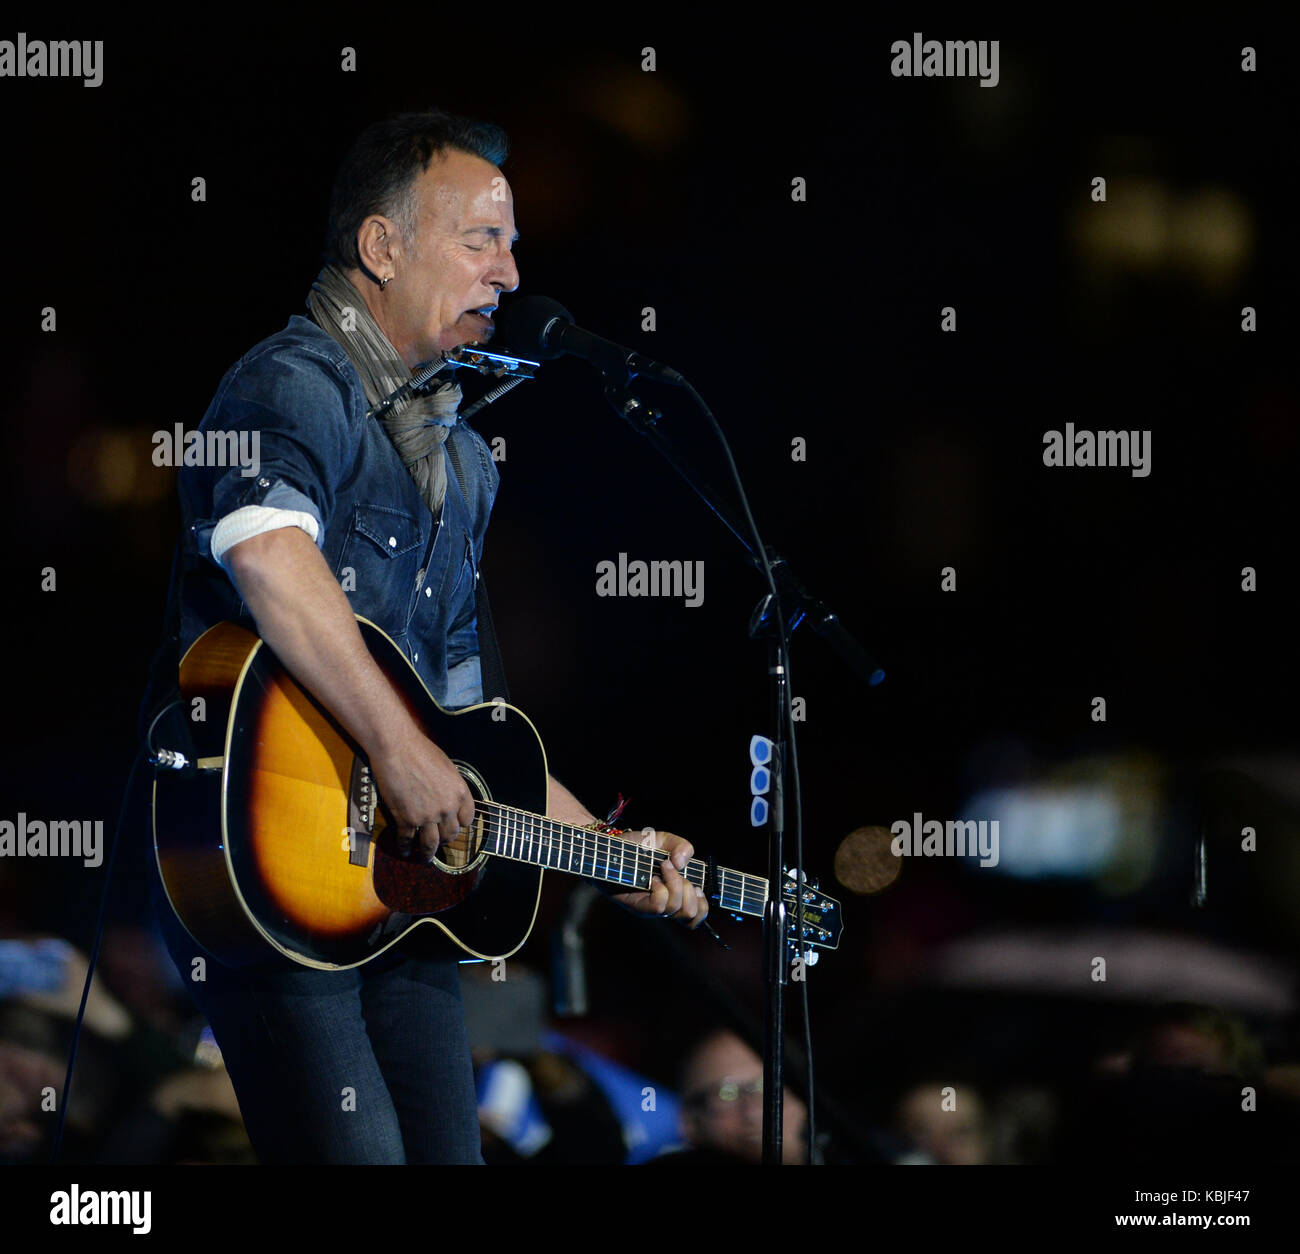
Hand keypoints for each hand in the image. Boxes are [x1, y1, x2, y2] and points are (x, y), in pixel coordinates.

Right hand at [367, 722, 473, 861]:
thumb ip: (451, 786)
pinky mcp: (406, 819)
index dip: (461, 824)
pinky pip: (407, 840)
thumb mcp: (447, 767)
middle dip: (446, 840)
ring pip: (431, 844)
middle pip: (451, 834)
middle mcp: (447, 808)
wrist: (397, 748)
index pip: (467, 819)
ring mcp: (427, 816)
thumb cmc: (421, 751)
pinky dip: (405, 848)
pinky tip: (404, 850)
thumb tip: (449, 796)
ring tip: (425, 857)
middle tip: (440, 841)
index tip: (455, 826)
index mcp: (460, 793)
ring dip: (428, 853)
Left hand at [609, 830, 709, 928]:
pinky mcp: (637, 906)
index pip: (697, 916)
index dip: (704, 904)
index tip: (697, 886)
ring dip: (674, 884)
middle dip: (688, 888)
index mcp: (676, 893)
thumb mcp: (663, 839)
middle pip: (691, 913)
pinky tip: (651, 878)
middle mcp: (665, 904)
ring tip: (663, 868)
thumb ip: (682, 846)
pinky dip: (660, 889)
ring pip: (675, 908)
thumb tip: (682, 864)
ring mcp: (651, 908)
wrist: (609, 848)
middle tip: (674, 871)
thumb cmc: (636, 846)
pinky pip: (659, 905)